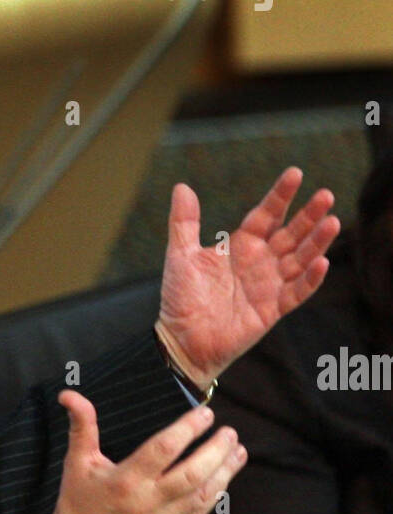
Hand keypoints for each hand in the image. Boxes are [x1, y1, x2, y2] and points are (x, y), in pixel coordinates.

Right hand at [26, 393, 245, 513]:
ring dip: (224, 472)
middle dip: (217, 450)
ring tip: (238, 451)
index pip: (164, 448)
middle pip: (193, 472)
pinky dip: (214, 495)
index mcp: (124, 480)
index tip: (206, 414)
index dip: (188, 428)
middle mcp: (146, 503)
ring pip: (203, 495)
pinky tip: (223, 479)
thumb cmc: (77, 508)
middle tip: (230, 432)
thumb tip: (70, 394)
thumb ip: (82, 427)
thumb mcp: (77, 465)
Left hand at [156, 167, 340, 388]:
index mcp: (242, 245)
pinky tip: (321, 262)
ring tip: (332, 222)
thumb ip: (183, 223)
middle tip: (326, 195)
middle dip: (308, 215)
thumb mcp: (180, 256)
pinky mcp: (273, 309)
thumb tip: (182, 187)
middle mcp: (260, 261)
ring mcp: (269, 285)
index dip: (280, 195)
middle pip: (291, 233)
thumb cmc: (180, 298)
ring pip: (300, 259)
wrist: (182, 340)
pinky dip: (310, 279)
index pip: (266, 215)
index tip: (295, 174)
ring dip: (317, 242)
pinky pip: (297, 292)